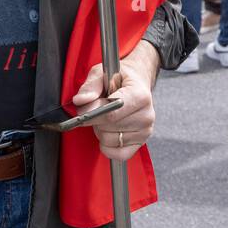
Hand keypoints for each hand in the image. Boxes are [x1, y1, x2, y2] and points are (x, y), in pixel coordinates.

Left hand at [70, 39, 159, 161]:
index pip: (111, 113)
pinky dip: (108, 146)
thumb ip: (90, 86)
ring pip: (109, 141)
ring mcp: (145, 130)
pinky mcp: (141, 142)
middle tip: (98, 108)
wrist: (137, 81)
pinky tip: (109, 132)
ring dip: (101, 131)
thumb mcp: (102, 72)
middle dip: (96, 120)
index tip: (82, 112)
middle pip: (108, 128)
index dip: (92, 114)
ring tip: (107, 117)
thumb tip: (81, 101)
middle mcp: (146, 115)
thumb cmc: (119, 77)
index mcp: (139, 95)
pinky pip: (118, 154)